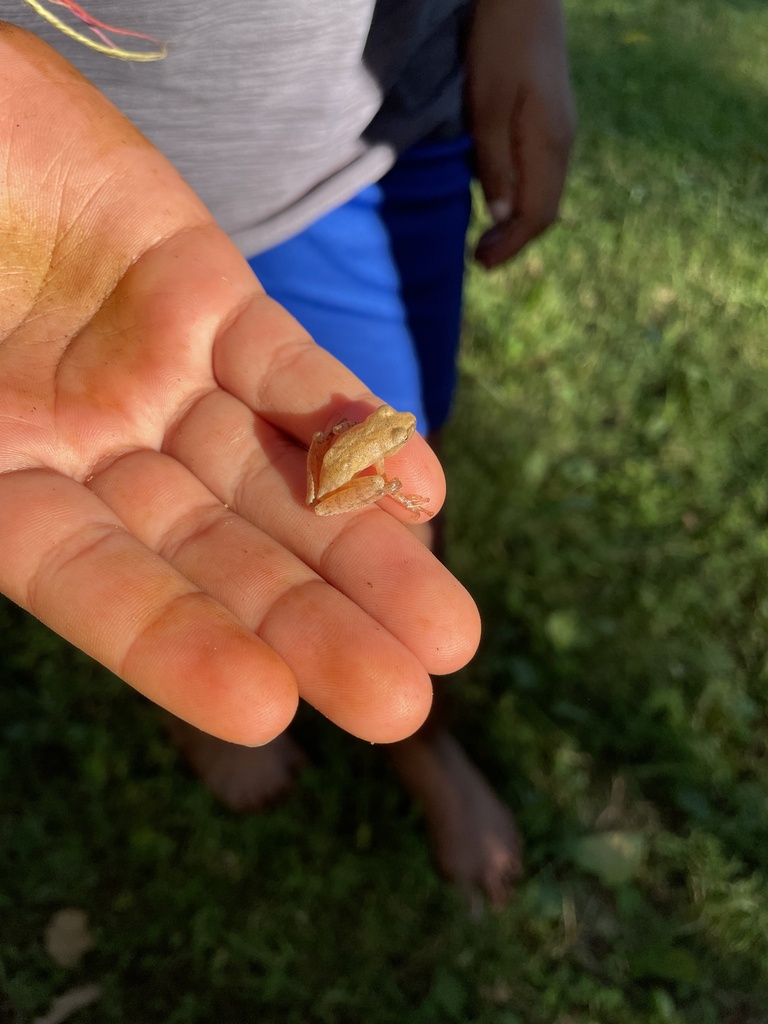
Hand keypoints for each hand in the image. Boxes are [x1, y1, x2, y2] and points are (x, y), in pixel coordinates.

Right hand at [0, 25, 479, 745]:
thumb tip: (5, 522)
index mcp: (2, 484)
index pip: (98, 589)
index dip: (177, 648)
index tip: (267, 708)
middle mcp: (85, 447)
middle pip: (215, 552)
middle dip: (311, 624)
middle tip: (404, 707)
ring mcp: (151, 372)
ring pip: (272, 477)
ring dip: (363, 547)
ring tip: (449, 632)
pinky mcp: (204, 293)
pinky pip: (285, 366)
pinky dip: (350, 421)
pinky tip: (425, 487)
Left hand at [467, 0, 575, 268]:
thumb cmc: (500, 45)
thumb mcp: (487, 107)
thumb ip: (494, 163)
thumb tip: (502, 218)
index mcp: (549, 145)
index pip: (537, 215)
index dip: (510, 246)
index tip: (481, 263)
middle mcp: (562, 143)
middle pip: (545, 210)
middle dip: (515, 241)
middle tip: (480, 258)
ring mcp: (561, 131)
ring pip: (546, 193)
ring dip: (518, 222)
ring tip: (488, 238)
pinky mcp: (552, 120)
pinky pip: (543, 174)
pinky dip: (523, 198)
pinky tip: (501, 200)